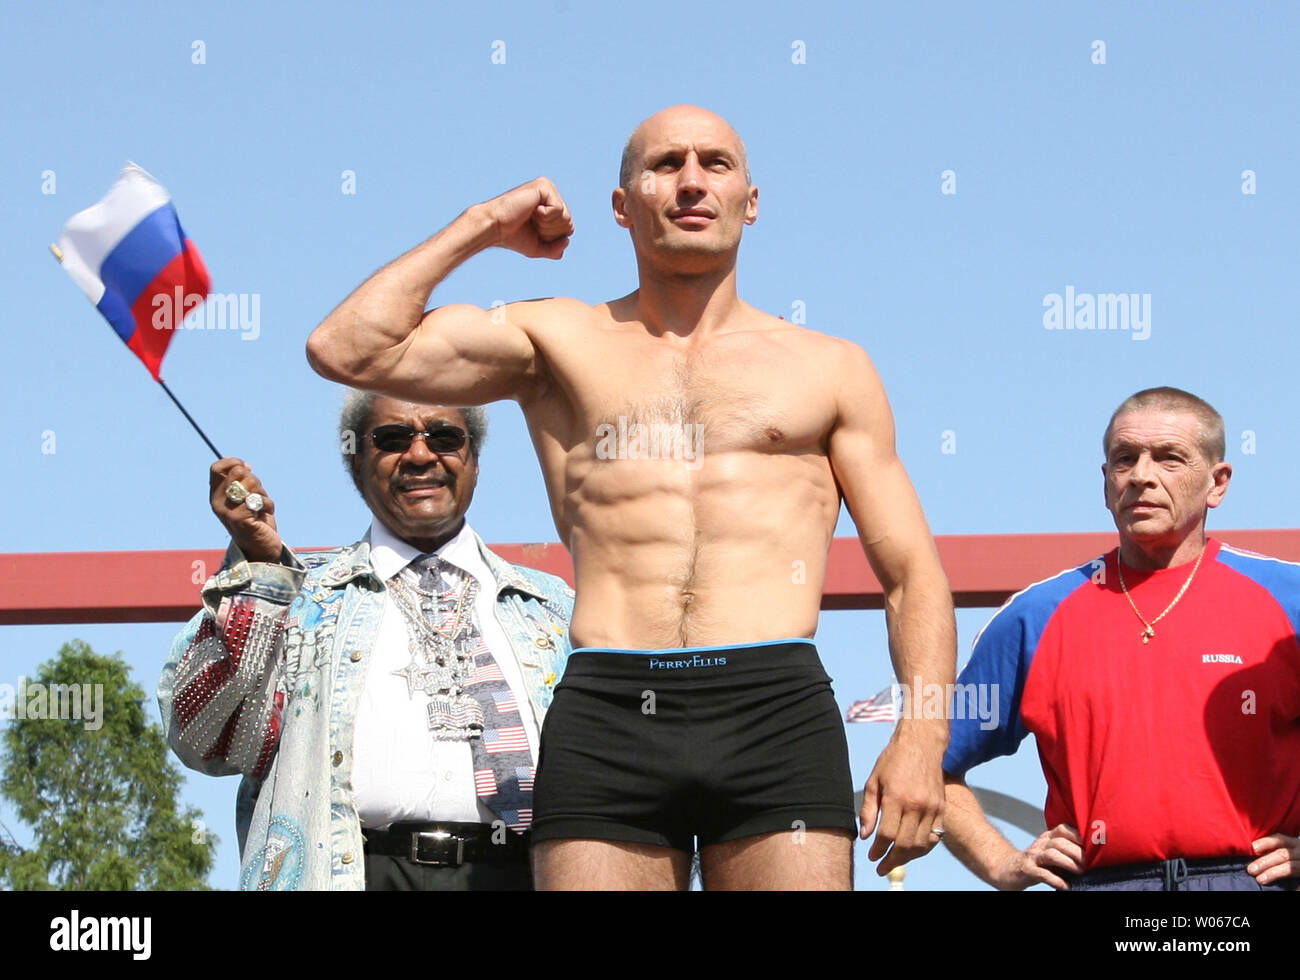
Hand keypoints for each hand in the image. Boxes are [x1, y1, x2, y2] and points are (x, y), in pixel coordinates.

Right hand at [209, 458, 281, 562]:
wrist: (260, 550)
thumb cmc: (255, 522)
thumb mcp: (245, 499)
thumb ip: (242, 483)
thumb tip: (245, 465)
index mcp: (216, 496)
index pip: (216, 468)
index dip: (233, 462)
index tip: (248, 468)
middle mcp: (217, 503)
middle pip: (238, 472)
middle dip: (255, 481)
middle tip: (256, 497)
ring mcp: (227, 511)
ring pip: (251, 483)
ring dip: (262, 494)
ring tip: (260, 509)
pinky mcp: (240, 518)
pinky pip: (259, 499)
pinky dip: (267, 505)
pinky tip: (263, 516)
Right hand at [480, 177, 572, 258]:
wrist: (495, 227)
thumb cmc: (513, 236)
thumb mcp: (538, 247)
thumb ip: (555, 249)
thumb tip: (567, 240)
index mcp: (551, 206)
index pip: (568, 228)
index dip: (552, 237)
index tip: (533, 231)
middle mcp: (551, 194)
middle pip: (569, 223)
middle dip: (550, 232)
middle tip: (531, 224)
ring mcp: (548, 188)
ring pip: (566, 217)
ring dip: (547, 225)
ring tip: (530, 217)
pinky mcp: (544, 186)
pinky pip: (559, 210)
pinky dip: (545, 217)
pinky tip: (532, 210)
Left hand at [859, 730, 944, 874]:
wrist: (921, 744)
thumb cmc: (893, 760)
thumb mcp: (874, 781)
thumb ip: (868, 810)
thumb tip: (865, 836)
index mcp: (896, 797)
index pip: (887, 834)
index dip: (878, 850)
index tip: (871, 857)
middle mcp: (916, 804)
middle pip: (905, 844)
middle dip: (892, 861)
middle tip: (881, 867)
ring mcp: (932, 807)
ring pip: (922, 844)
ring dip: (908, 857)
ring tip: (895, 860)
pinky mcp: (942, 808)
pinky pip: (935, 836)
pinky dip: (924, 848)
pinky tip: (913, 850)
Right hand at [993, 823, 1084, 889]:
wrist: (1005, 869)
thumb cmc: (1035, 863)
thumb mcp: (1048, 852)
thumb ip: (1064, 851)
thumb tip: (1091, 856)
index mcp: (1046, 838)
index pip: (1062, 829)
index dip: (1077, 835)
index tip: (1091, 845)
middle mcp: (1039, 845)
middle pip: (1060, 843)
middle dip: (1077, 853)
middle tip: (1089, 864)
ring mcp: (1031, 857)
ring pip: (1052, 855)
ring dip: (1069, 863)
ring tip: (1080, 872)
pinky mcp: (1026, 870)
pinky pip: (1042, 874)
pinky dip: (1056, 880)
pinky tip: (1066, 886)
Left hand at [1248, 833, 1299, 884]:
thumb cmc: (1293, 859)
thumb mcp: (1288, 851)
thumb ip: (1274, 852)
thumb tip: (1254, 860)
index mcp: (1294, 844)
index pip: (1280, 839)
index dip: (1266, 842)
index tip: (1254, 847)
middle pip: (1283, 854)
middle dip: (1265, 861)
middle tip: (1251, 870)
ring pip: (1290, 867)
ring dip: (1273, 873)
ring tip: (1260, 879)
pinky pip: (1299, 883)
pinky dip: (1292, 886)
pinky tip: (1283, 887)